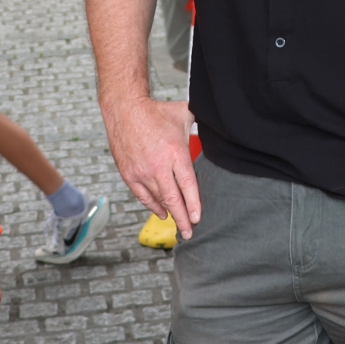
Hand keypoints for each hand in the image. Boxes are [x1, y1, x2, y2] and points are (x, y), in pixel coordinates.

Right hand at [101, 94, 201, 237]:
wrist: (125, 110)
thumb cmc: (156, 113)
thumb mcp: (184, 115)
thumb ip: (201, 125)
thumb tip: (219, 126)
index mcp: (175, 152)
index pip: (187, 185)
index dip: (193, 204)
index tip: (197, 218)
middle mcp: (158, 166)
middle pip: (173, 199)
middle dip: (183, 219)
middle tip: (189, 233)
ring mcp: (142, 172)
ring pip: (158, 200)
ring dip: (169, 214)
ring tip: (178, 225)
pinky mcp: (129, 174)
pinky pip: (143, 196)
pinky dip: (153, 206)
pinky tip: (162, 213)